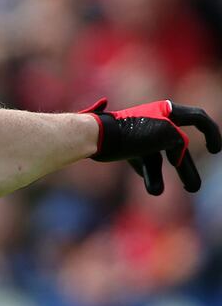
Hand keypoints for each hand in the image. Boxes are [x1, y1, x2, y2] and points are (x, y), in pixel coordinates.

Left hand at [84, 99, 220, 194]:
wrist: (96, 135)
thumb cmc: (132, 131)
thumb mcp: (166, 133)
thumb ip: (178, 143)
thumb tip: (177, 156)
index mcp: (168, 112)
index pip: (198, 119)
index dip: (211, 133)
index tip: (214, 151)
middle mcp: (156, 122)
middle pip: (178, 147)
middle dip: (186, 168)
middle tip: (193, 187)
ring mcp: (142, 136)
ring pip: (160, 158)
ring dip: (164, 176)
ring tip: (170, 192)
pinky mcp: (128, 148)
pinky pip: (144, 162)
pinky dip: (149, 174)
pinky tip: (153, 188)